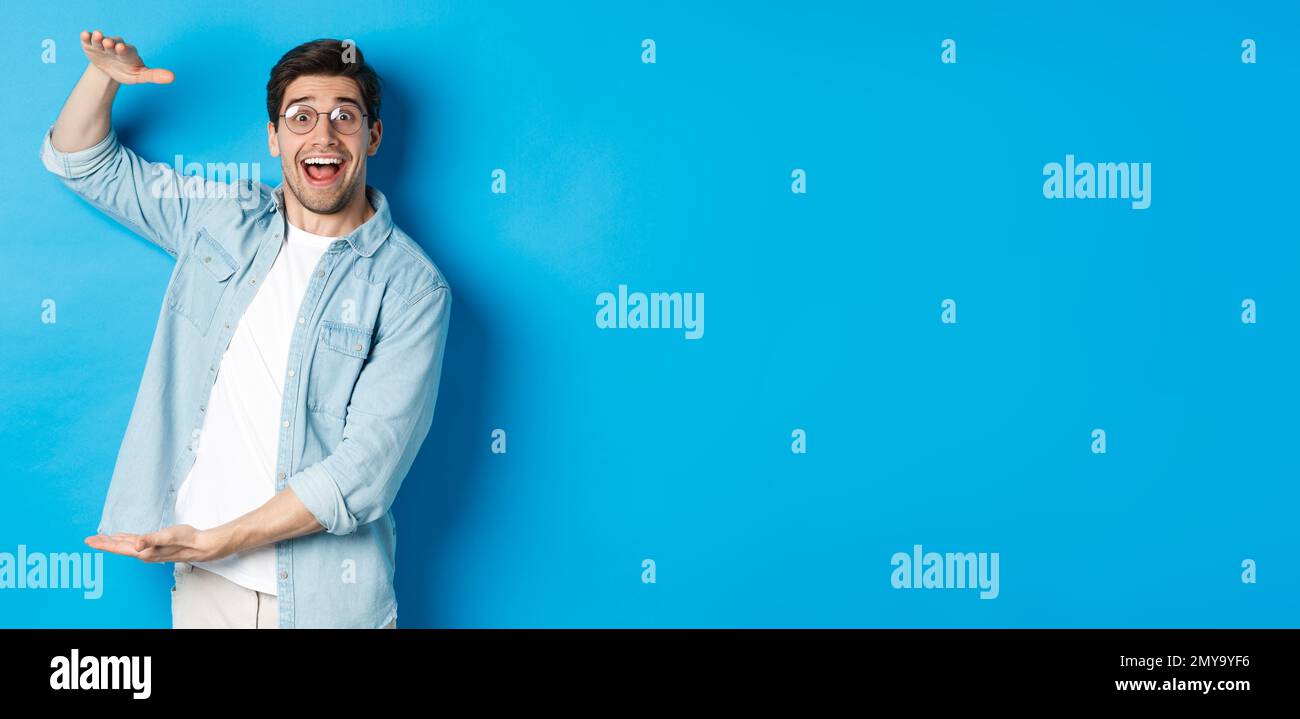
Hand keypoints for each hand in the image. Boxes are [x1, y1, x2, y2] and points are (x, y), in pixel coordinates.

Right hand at [79, 29, 173, 84]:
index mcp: (129, 54)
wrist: (111, 70)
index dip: (123, 50)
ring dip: (98, 38)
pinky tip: (85, 34)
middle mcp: (116, 46)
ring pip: (100, 40)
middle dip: (110, 43)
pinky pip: (88, 40)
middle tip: (108, 43)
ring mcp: (103, 45)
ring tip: (96, 35)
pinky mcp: (91, 46)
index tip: (121, 48)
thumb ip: (155, 76)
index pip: (127, 51)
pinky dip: (86, 37)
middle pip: (113, 44)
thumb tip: (173, 77)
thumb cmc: (129, 72)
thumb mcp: (141, 76)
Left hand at [84, 525, 231, 562]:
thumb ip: (150, 540)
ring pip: (126, 546)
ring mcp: (149, 550)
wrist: (201, 545)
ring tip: (101, 539)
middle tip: (88, 540)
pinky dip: (126, 539)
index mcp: (144, 551)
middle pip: (119, 548)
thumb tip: (136, 545)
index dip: (104, 544)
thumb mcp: (167, 536)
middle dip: (104, 544)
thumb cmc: (186, 539)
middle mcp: (144, 552)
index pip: (119, 547)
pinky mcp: (155, 545)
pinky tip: (124, 537)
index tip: (89, 541)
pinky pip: (135, 543)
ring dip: (113, 542)